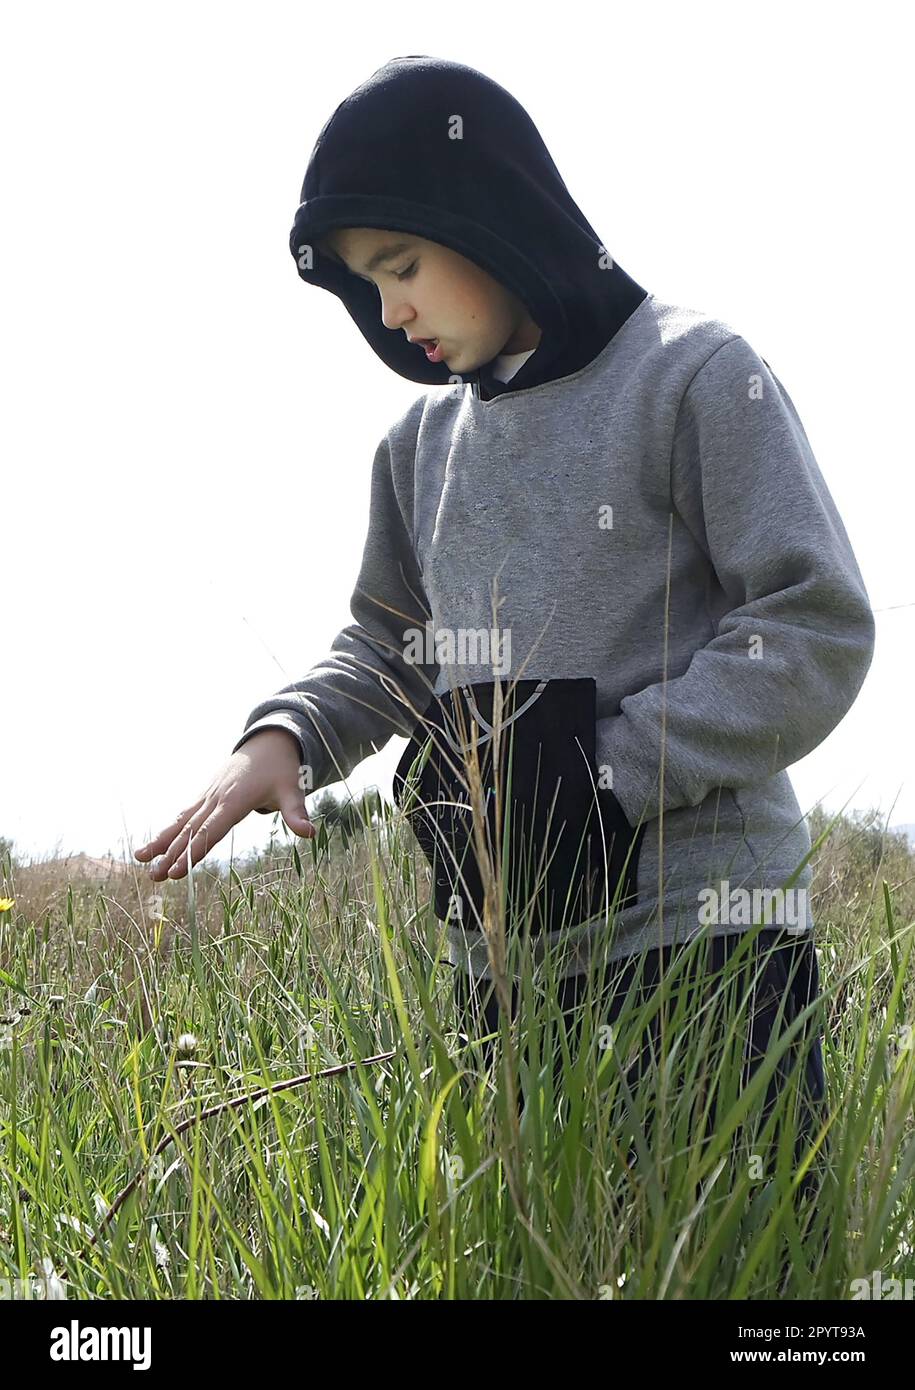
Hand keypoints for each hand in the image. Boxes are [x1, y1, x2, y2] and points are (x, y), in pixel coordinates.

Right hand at [134, 728, 315, 880]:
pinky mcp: (208, 794)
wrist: (269, 741)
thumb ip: (296, 813)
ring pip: (182, 821)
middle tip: (154, 876)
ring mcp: (209, 795)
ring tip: (140, 859)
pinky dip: (170, 829)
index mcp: (235, 800)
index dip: (193, 852)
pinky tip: (155, 844)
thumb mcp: (293, 789)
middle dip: (171, 854)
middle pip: (190, 830)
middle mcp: (216, 798)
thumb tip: (309, 834)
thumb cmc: (282, 768)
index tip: (177, 872)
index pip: (210, 831)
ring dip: (162, 842)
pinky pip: (185, 814)